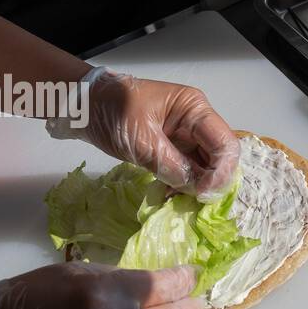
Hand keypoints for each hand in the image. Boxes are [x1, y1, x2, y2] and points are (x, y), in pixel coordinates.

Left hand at [49, 71, 240, 199]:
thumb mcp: (140, 139)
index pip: (225, 144)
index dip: (222, 171)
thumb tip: (195, 189)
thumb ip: (171, 165)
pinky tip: (173, 196)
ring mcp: (186, 136)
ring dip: (199, 186)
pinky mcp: (173, 149)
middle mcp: (196, 122)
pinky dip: (185, 185)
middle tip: (197, 203)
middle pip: (221, 157)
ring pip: (207, 166)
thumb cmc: (109, 110)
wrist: (82, 105)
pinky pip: (189, 170)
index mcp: (194, 108)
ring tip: (183, 202)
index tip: (204, 193)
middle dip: (213, 181)